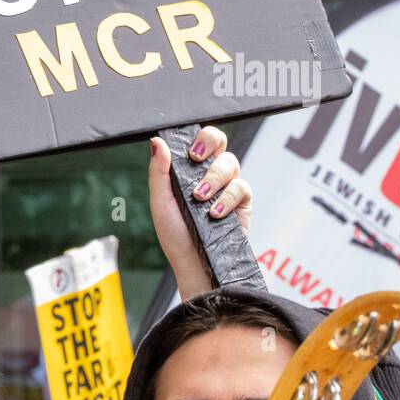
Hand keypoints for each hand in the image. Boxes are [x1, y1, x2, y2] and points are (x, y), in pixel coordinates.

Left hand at [147, 125, 252, 300]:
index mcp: (188, 170)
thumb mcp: (161, 203)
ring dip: (214, 177)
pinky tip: (214, 213)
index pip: (198, 140)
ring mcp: (227, 186)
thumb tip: (157, 141)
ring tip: (200, 199)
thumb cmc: (175, 235)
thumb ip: (159, 172)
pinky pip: (241, 187)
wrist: (194, 264)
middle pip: (219, 140)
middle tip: (196, 159)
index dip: (198, 136)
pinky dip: (227, 198)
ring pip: (230, 162)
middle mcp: (209, 173)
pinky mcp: (242, 202)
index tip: (189, 150)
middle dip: (210, 142)